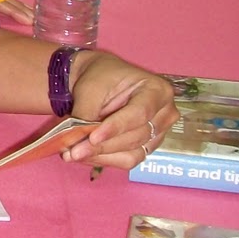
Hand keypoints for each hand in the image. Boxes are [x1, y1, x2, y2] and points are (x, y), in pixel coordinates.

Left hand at [62, 52, 177, 168]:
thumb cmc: (100, 77)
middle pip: (136, 136)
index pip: (139, 113)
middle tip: (73, 151)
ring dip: (101, 156)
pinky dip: (106, 159)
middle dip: (102, 146)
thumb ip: (86, 113)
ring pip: (132, 153)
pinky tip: (86, 155)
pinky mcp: (148, 147)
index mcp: (157, 90)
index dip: (116, 127)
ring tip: (75, 154)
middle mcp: (165, 113)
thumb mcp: (90, 87)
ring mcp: (159, 132)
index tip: (92, 137)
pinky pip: (129, 160)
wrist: (102, 81)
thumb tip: (75, 141)